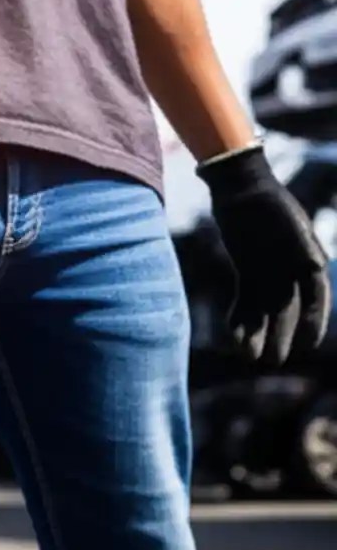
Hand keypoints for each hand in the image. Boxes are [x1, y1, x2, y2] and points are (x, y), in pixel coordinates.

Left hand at [200, 145, 331, 364]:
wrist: (240, 188)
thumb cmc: (267, 203)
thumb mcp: (287, 222)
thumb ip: (301, 245)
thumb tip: (316, 265)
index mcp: (309, 260)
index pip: (317, 298)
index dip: (313, 322)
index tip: (308, 344)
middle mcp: (292, 271)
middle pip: (287, 310)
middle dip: (280, 336)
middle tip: (272, 361)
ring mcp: (270, 272)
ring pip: (265, 309)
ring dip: (257, 332)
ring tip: (248, 356)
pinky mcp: (248, 271)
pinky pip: (245, 299)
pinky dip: (240, 317)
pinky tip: (233, 335)